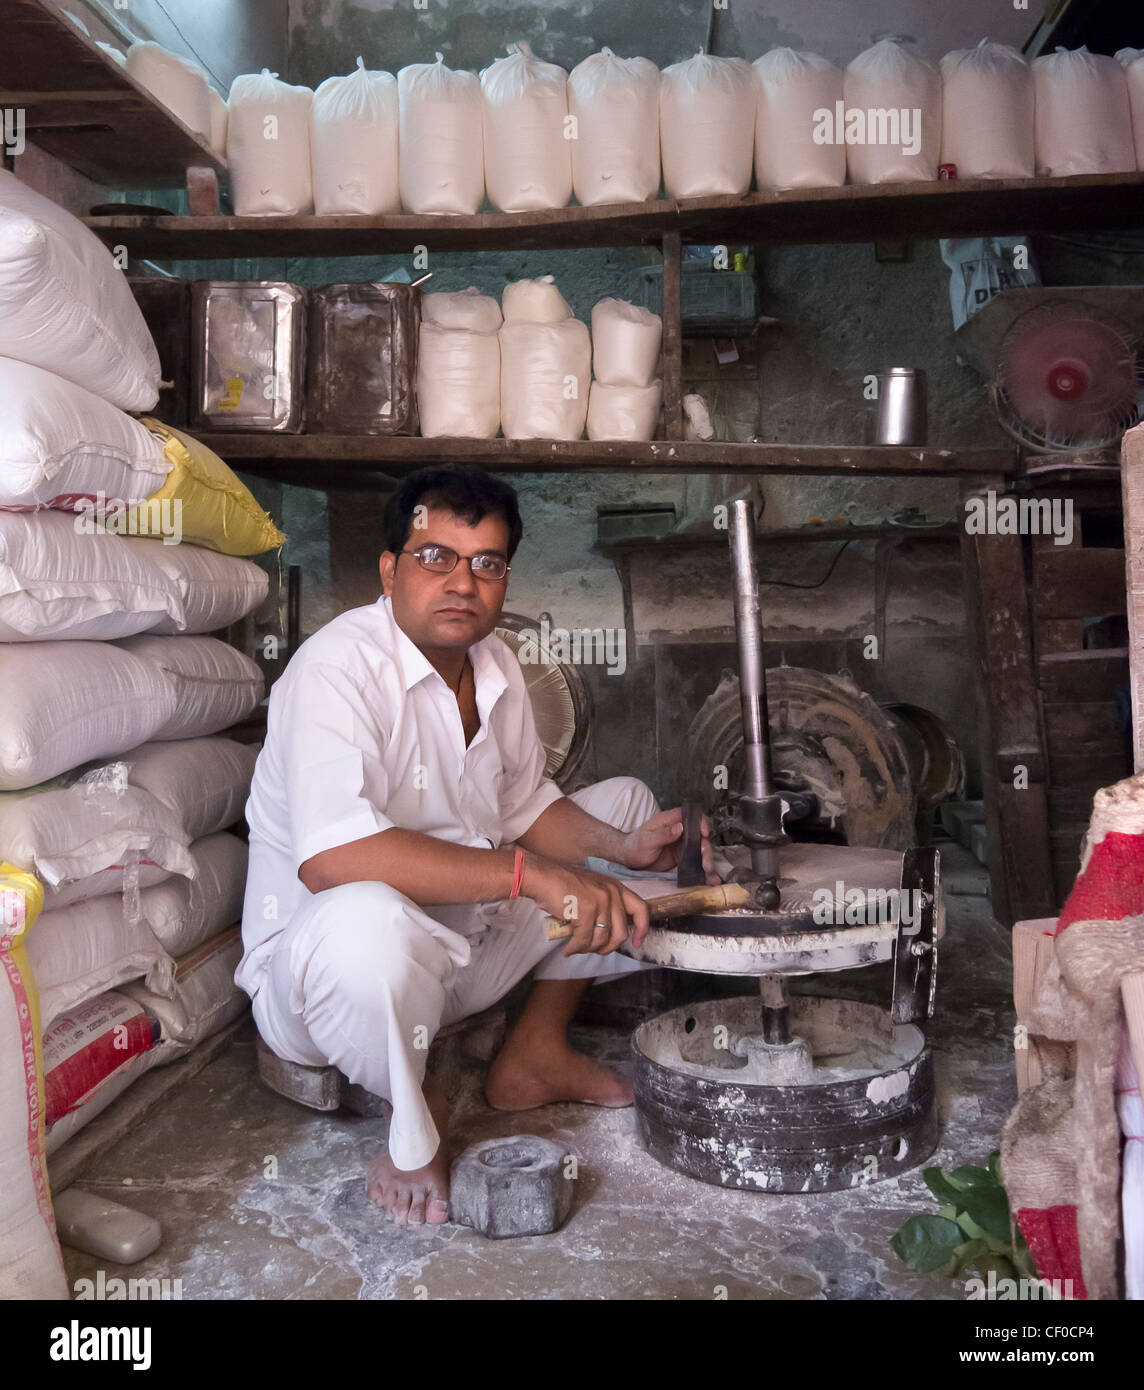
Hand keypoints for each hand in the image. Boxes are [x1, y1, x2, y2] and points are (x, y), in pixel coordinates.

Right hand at [521, 854, 650, 956]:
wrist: (543, 876)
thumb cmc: (562, 884)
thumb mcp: (592, 889)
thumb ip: (605, 906)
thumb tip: (608, 933)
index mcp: (616, 888)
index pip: (641, 909)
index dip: (642, 929)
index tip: (637, 943)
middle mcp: (612, 894)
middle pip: (621, 933)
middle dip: (607, 948)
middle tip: (594, 950)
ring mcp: (600, 902)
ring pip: (602, 939)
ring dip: (588, 949)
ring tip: (577, 948)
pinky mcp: (586, 912)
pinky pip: (584, 940)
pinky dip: (575, 948)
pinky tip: (568, 949)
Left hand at [619, 807, 719, 884]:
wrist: (629, 860)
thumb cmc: (634, 845)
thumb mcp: (647, 840)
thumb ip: (663, 834)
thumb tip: (679, 827)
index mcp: (669, 821)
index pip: (690, 815)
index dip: (700, 822)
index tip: (704, 833)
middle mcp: (678, 831)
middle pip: (699, 836)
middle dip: (705, 849)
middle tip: (705, 862)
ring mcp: (681, 844)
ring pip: (700, 850)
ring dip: (706, 860)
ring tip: (708, 872)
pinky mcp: (682, 857)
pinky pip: (695, 862)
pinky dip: (702, 870)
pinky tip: (708, 878)